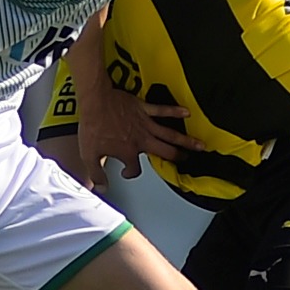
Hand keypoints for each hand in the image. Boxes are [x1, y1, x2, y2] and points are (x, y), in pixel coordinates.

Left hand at [77, 88, 204, 189]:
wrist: (95, 102)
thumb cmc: (92, 126)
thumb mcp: (89, 155)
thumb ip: (96, 174)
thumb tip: (100, 188)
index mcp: (128, 152)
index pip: (135, 169)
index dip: (131, 173)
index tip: (128, 171)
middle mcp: (141, 140)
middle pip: (165, 152)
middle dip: (178, 157)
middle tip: (188, 160)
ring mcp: (144, 123)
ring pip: (170, 134)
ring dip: (186, 140)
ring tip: (200, 145)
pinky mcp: (144, 108)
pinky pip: (163, 110)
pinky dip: (175, 112)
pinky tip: (187, 114)